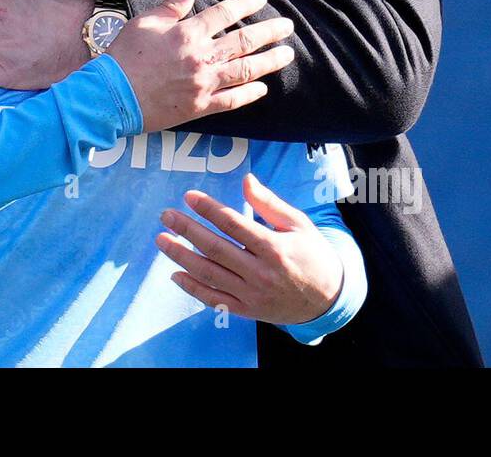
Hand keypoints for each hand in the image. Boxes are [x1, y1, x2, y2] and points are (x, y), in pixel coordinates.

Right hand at [107, 0, 293, 131]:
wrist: (111, 97)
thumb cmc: (124, 56)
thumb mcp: (145, 23)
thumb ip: (172, 5)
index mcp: (187, 34)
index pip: (225, 14)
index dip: (247, 4)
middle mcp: (200, 57)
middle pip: (244, 42)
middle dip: (270, 32)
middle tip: (288, 26)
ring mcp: (203, 84)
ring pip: (246, 71)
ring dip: (269, 62)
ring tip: (286, 54)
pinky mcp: (199, 107)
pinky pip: (232, 100)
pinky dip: (250, 94)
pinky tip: (263, 88)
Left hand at [155, 173, 343, 326]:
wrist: (329, 298)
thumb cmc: (312, 254)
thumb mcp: (298, 224)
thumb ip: (270, 203)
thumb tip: (246, 180)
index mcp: (275, 247)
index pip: (234, 224)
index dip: (209, 209)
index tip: (189, 196)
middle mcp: (261, 273)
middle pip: (216, 249)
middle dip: (188, 231)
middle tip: (166, 216)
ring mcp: (252, 295)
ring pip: (210, 274)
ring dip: (182, 257)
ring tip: (162, 240)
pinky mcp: (247, 310)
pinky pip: (214, 300)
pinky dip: (193, 289)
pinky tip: (175, 274)